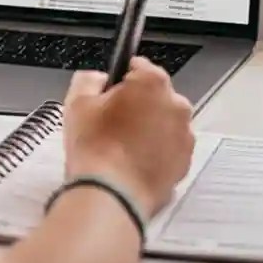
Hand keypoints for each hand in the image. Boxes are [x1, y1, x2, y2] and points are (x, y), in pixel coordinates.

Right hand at [61, 58, 194, 216]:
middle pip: (154, 95)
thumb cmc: (96, 150)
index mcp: (152, 83)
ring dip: (147, 129)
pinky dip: (155, 152)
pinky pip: (168, 148)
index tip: (108, 94)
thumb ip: (89, 79)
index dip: (119, 80)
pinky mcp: (185, 162)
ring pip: (163, 123)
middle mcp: (176, 105)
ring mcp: (184, 135)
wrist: (111, 196)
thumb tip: (97, 79)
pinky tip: (132, 163)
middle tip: (110, 125)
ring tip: (120, 148)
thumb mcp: (77, 102)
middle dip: (136, 105)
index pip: (138, 66)